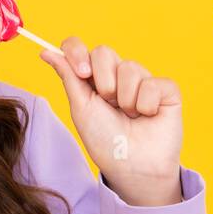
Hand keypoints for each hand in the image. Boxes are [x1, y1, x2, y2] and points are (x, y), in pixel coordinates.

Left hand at [39, 36, 182, 205]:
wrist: (132, 166)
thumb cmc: (105, 140)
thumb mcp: (81, 108)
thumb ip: (68, 77)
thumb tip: (46, 52)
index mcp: (92, 78)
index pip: (79, 48)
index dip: (78, 52)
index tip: (82, 72)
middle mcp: (117, 75)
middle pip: (104, 52)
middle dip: (103, 82)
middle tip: (109, 105)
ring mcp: (142, 80)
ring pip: (130, 67)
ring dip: (125, 99)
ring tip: (130, 116)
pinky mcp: (166, 89)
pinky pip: (153, 83)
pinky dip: (146, 104)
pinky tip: (148, 116)